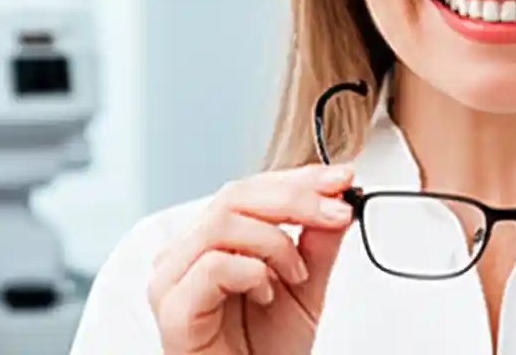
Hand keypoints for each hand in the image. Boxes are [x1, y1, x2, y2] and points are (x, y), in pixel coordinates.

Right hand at [148, 164, 355, 353]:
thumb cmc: (265, 350)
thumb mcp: (305, 287)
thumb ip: (317, 242)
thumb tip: (336, 197)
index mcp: (211, 240)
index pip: (249, 189)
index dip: (296, 179)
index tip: (342, 178)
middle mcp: (185, 252)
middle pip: (234, 196)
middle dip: (295, 199)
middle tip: (338, 212)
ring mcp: (172, 279)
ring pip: (222, 224)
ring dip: (275, 242)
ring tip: (298, 274)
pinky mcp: (173, 309)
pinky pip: (213, 266)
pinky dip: (252, 273)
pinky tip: (267, 294)